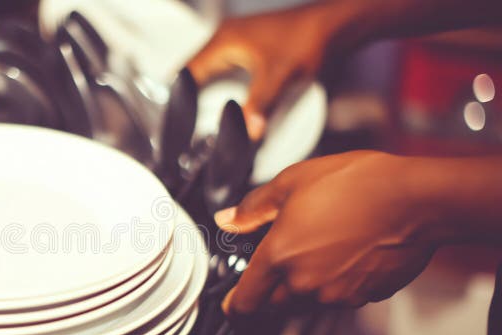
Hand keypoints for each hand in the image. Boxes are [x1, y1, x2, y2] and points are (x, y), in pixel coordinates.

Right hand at [187, 4, 344, 139]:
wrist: (333, 25)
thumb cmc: (307, 39)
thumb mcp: (280, 76)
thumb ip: (261, 105)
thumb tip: (247, 132)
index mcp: (224, 41)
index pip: (188, 72)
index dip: (180, 97)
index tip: (178, 121)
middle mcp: (225, 38)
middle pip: (194, 72)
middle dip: (189, 97)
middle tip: (185, 124)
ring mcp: (237, 41)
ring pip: (208, 70)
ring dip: (203, 91)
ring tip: (198, 117)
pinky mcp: (249, 48)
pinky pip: (223, 69)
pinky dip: (219, 86)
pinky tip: (225, 102)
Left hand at [214, 151, 437, 314]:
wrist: (416, 201)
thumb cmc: (358, 185)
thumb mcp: (292, 182)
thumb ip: (254, 207)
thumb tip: (228, 219)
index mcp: (280, 257)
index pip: (244, 302)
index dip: (233, 306)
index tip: (231, 305)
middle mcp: (305, 284)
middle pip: (273, 304)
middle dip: (270, 288)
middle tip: (280, 259)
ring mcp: (336, 295)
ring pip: (306, 302)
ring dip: (303, 285)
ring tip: (319, 247)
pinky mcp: (364, 298)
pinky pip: (337, 298)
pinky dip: (333, 284)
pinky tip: (343, 254)